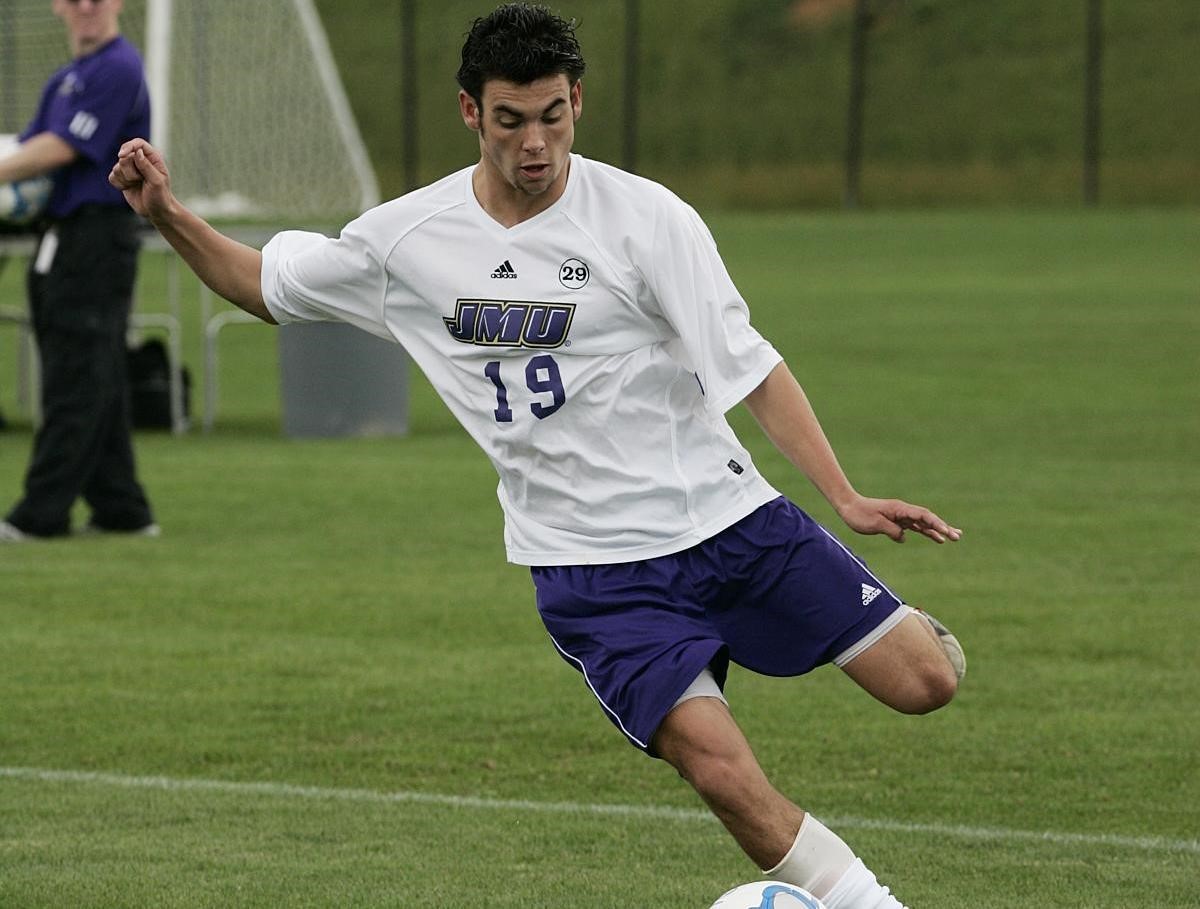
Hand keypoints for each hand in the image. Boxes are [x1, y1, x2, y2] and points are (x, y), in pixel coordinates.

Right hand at [108, 138, 174, 221]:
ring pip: (116, 167)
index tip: (121, 155)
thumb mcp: (157, 181)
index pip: (138, 144)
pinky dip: (119, 184)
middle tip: (141, 180)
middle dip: (129, 170)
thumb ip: (146, 166)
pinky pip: (112, 177)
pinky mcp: (122, 178)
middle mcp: (140, 160)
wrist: (157, 211)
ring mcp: (130, 169)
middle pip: (124, 156)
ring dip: (126, 179)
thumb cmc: (161, 196)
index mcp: (152, 158)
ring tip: (137, 184)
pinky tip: (129, 188)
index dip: (128, 147)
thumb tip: (137, 152)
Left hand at [837, 494, 961, 543]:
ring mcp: (902, 516)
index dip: (935, 524)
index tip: (945, 532)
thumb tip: (903, 537)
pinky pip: (916, 527)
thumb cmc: (859, 515)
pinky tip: (936, 539)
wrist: (848, 506)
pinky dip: (927, 532)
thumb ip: (891, 530)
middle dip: (943, 527)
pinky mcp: (898, 521)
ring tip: (954, 536)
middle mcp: (903, 511)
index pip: (922, 516)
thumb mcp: (874, 524)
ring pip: (924, 523)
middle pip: (927, 519)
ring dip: (939, 530)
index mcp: (900, 509)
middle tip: (957, 536)